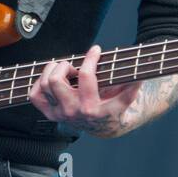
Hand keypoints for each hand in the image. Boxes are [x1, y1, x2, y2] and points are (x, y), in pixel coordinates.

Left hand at [28, 44, 143, 137]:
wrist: (104, 127)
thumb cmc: (114, 107)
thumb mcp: (126, 97)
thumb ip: (133, 84)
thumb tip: (143, 71)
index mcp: (92, 108)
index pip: (85, 76)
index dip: (90, 58)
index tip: (96, 49)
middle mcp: (73, 111)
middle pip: (55, 81)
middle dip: (64, 66)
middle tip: (73, 65)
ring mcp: (60, 114)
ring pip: (44, 85)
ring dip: (52, 70)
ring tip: (64, 69)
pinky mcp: (51, 114)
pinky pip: (34, 96)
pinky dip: (39, 83)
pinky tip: (52, 77)